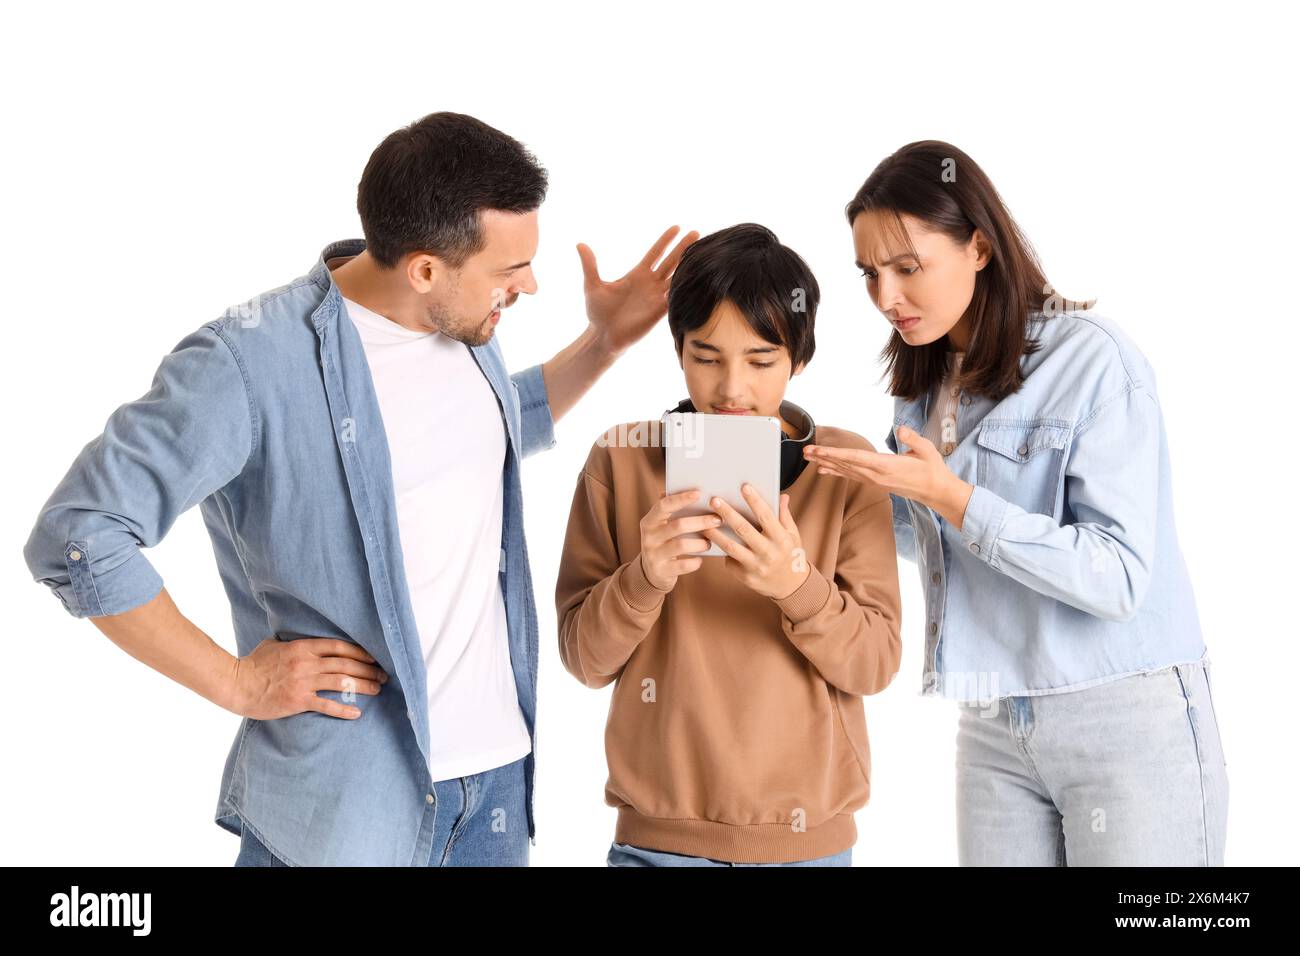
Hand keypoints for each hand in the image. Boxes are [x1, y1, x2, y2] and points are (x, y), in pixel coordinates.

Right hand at [232, 637, 388, 719]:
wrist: (237, 684)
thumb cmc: (253, 664)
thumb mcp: (274, 645)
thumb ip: (292, 642)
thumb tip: (303, 638)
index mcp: (303, 647)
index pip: (339, 646)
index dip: (360, 651)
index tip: (374, 657)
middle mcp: (307, 663)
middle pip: (346, 664)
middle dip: (368, 669)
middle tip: (383, 675)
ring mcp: (304, 682)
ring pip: (341, 682)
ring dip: (363, 686)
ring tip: (377, 689)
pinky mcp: (298, 701)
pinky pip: (326, 705)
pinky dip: (343, 710)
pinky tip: (357, 713)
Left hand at [577, 225, 698, 354]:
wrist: (603, 336)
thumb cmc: (597, 312)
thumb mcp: (592, 286)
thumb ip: (590, 265)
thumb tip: (579, 244)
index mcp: (637, 274)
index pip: (655, 253)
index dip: (665, 241)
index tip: (676, 227)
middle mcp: (650, 284)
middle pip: (670, 262)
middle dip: (683, 247)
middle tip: (696, 233)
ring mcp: (656, 298)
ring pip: (676, 277)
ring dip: (688, 266)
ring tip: (702, 253)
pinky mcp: (659, 313)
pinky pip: (674, 298)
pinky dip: (682, 289)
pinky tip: (694, 279)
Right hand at [639, 489, 721, 590]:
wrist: (652, 572)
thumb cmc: (664, 542)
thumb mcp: (661, 526)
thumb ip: (671, 510)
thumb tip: (691, 491)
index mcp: (649, 521)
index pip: (663, 506)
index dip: (681, 499)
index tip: (699, 494)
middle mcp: (649, 537)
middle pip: (678, 525)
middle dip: (701, 522)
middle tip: (718, 520)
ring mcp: (654, 555)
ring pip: (682, 545)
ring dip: (700, 543)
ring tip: (709, 542)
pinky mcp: (662, 570)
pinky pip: (684, 565)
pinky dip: (695, 562)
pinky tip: (700, 559)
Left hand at [701, 484, 809, 600]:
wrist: (790, 586)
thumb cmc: (790, 554)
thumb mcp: (793, 535)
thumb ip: (784, 516)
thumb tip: (782, 495)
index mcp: (781, 539)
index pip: (766, 516)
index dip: (755, 501)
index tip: (744, 487)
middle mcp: (769, 552)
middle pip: (744, 530)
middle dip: (728, 513)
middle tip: (714, 500)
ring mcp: (757, 566)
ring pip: (731, 547)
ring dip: (715, 534)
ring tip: (703, 522)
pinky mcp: (746, 576)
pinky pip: (730, 561)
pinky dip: (720, 550)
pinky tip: (710, 540)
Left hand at [805, 426, 974, 528]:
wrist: (935, 491)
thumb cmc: (931, 469)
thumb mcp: (927, 450)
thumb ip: (913, 439)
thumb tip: (901, 429)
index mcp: (886, 466)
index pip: (856, 458)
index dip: (836, 454)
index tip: (820, 450)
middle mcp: (876, 475)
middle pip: (845, 465)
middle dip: (824, 457)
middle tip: (806, 451)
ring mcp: (874, 480)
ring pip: (846, 471)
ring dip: (826, 464)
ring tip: (809, 458)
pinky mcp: (875, 482)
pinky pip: (851, 476)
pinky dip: (836, 472)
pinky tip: (824, 470)